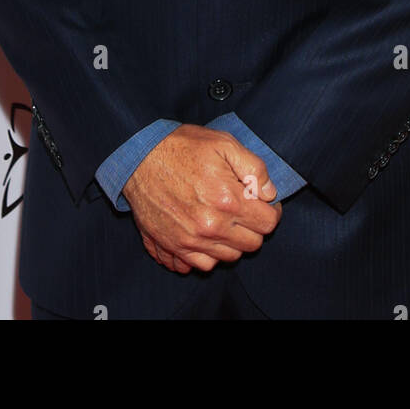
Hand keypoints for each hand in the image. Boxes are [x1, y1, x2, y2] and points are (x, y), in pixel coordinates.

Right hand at [122, 123, 282, 273]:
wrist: (138, 158)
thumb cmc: (182, 147)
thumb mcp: (223, 143)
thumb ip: (254, 168)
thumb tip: (270, 192)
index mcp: (227, 200)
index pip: (268, 223)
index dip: (271, 211)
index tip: (263, 202)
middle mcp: (210, 227)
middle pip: (252, 244)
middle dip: (253, 227)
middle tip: (244, 209)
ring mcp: (190, 241)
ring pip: (229, 257)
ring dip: (232, 241)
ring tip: (224, 219)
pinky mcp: (172, 247)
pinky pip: (202, 265)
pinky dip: (208, 254)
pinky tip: (206, 234)